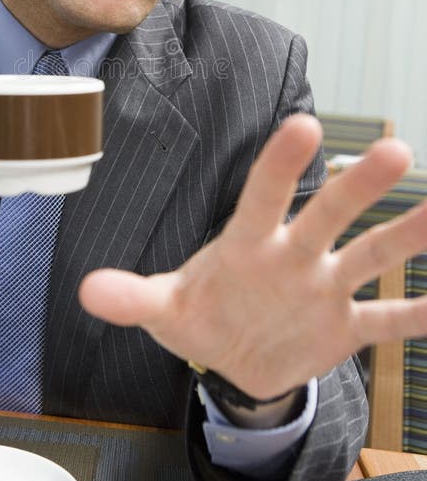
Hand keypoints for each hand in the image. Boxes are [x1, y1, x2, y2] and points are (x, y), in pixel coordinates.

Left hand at [79, 113, 426, 399]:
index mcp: (246, 244)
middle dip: (358, 186)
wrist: (232, 357)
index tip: (305, 123)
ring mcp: (321, 290)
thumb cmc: (200, 315)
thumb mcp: (165, 310)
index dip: (280, 164)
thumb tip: (87, 291)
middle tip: (395, 149)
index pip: (263, 195)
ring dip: (402, 237)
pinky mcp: (342, 328)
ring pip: (367, 257)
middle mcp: (292, 256)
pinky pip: (384, 322)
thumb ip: (134, 298)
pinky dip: (412, 317)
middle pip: (326, 215)